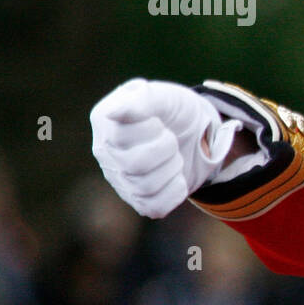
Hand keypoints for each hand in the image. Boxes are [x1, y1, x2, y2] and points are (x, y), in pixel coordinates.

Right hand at [90, 79, 238, 217]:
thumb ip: (141, 100)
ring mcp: (120, 179)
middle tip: (171, 138)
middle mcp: (105, 152)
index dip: (151, 129)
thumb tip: (113, 113)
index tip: (159, 120)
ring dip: (172, 168)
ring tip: (174, 156)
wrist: (198, 132)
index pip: (120, 137)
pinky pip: (154, 208)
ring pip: (145, 188)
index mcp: (105, 121)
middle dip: (166, 149)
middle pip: (133, 165)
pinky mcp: (138, 199)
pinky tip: (176, 176)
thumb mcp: (165, 96)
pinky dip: (175, 191)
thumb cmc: (175, 111)